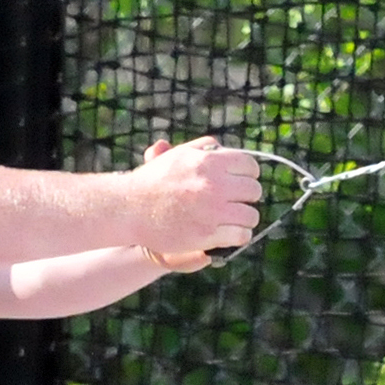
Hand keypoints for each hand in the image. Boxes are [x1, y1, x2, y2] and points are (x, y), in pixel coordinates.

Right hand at [130, 136, 260, 256]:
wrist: (130, 209)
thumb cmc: (153, 181)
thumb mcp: (177, 155)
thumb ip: (202, 148)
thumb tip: (223, 148)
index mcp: (209, 162)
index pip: (250, 166)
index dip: (248, 175)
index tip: (242, 182)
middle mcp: (214, 184)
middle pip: (254, 191)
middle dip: (246, 197)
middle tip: (236, 202)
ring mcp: (212, 210)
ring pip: (251, 215)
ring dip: (245, 219)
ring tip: (234, 220)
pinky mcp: (208, 234)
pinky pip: (240, 235)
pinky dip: (238, 236)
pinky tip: (229, 234)